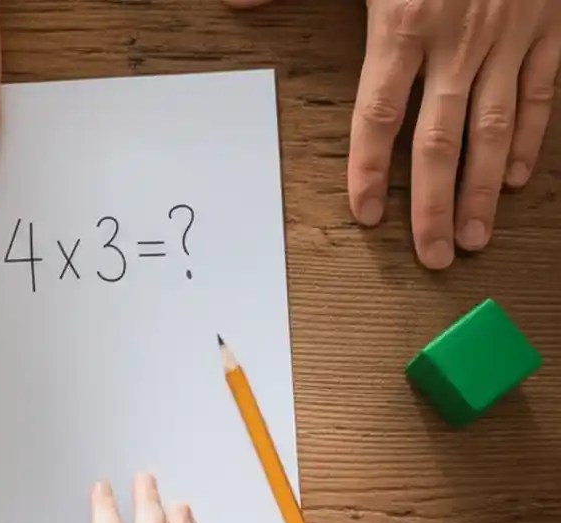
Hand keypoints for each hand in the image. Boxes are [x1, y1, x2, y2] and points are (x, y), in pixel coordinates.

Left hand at [225, 0, 560, 268]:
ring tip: (475, 236)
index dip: (370, 170)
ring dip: (485, 188)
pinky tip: (517, 179)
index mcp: (401, 25)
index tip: (366, 215)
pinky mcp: (549, 27)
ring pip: (496, 128)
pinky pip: (541, 93)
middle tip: (434, 254)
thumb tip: (235, 0)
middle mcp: (456, 41)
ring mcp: (507, 37)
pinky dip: (532, 138)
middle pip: (440, 140)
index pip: (379, 116)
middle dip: (436, 204)